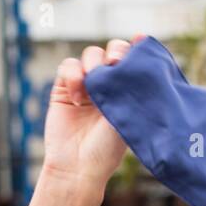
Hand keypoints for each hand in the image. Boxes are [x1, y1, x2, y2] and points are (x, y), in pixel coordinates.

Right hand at [42, 35, 144, 187]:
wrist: (78, 165)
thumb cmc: (108, 148)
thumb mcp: (128, 115)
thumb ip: (133, 88)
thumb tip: (138, 60)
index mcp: (131, 92)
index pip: (136, 61)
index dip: (138, 48)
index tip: (140, 39)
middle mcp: (111, 86)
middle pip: (115, 50)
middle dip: (116, 51)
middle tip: (115, 64)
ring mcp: (87, 85)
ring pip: (91, 54)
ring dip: (93, 64)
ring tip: (93, 86)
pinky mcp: (64, 87)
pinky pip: (68, 65)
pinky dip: (73, 74)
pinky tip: (77, 96)